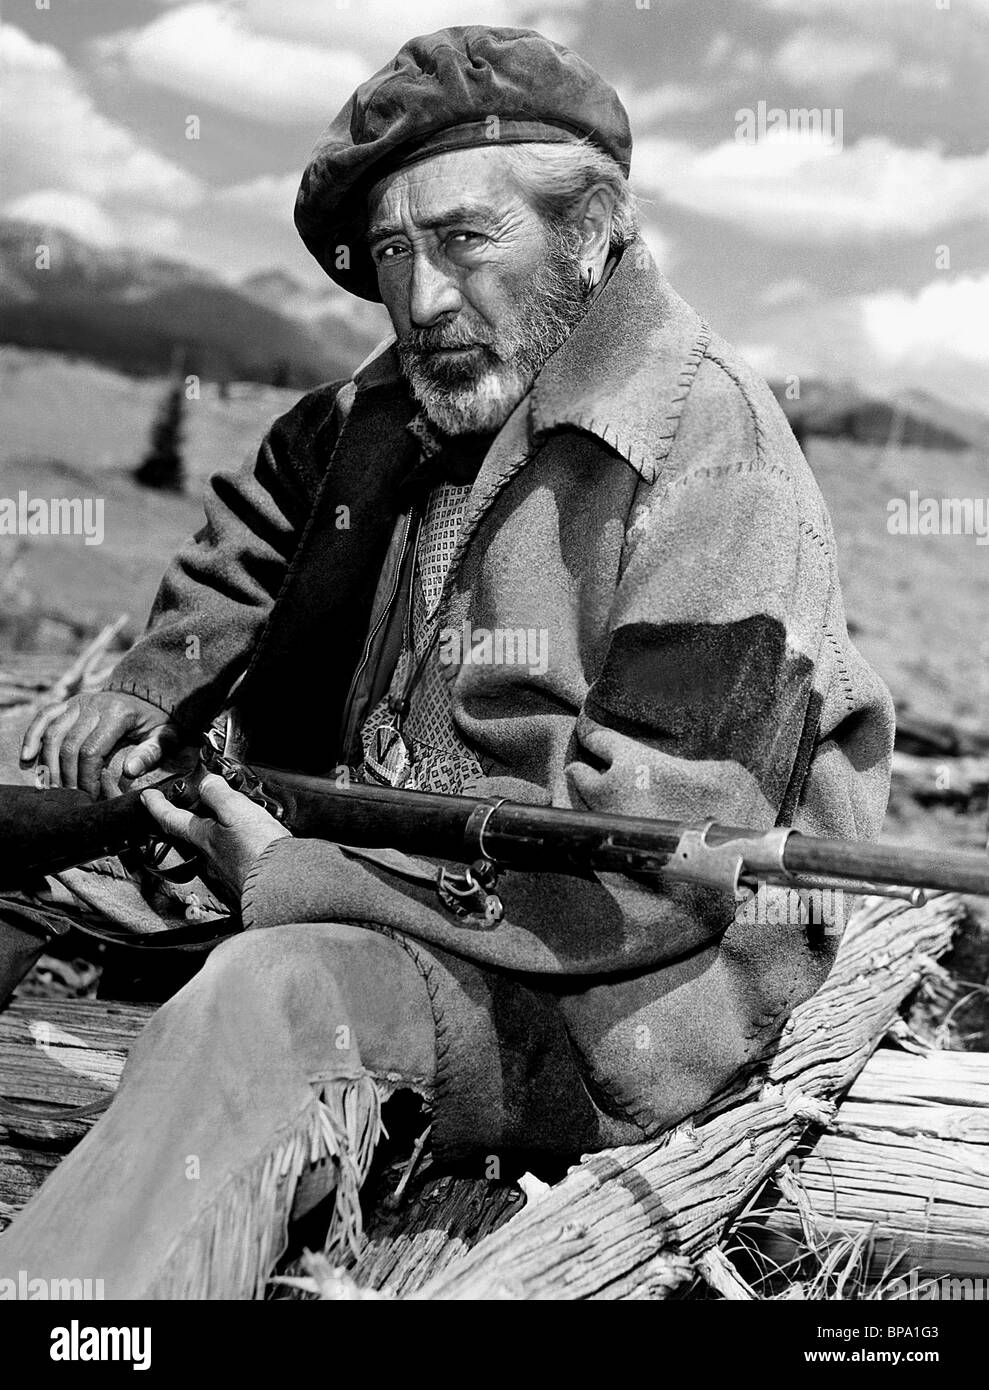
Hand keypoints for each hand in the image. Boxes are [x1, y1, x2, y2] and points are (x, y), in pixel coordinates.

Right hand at [21, 691, 190, 798]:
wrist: (147, 698)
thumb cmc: (156, 723)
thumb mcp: (164, 737)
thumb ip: (151, 753)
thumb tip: (130, 771)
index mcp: (118, 713)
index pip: (92, 750)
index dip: (86, 777)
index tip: (89, 796)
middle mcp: (94, 704)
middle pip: (69, 745)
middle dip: (67, 775)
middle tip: (71, 796)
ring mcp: (79, 702)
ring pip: (53, 733)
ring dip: (49, 762)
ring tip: (52, 786)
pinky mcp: (68, 703)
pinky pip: (44, 717)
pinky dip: (32, 735)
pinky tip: (26, 757)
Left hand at [141, 772, 291, 901]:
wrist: (283, 887)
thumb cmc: (261, 852)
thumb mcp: (238, 811)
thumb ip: (219, 794)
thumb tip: (207, 783)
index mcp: (203, 838)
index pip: (170, 819)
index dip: (157, 805)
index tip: (148, 796)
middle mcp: (207, 859)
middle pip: (189, 836)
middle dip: (187, 821)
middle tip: (189, 808)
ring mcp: (222, 874)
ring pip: (210, 850)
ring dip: (215, 836)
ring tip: (229, 825)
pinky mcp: (240, 884)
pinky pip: (230, 863)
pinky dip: (234, 851)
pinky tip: (250, 849)